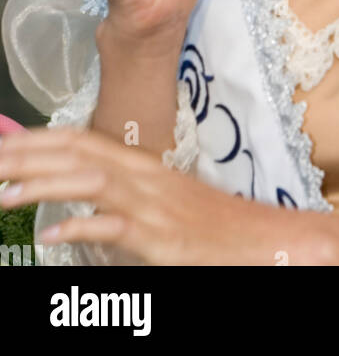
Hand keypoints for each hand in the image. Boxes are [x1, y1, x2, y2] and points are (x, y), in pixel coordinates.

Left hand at [0, 129, 338, 265]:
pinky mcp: (163, 238)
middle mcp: (145, 177)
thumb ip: (118, 202)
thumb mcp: (159, 208)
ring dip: (43, 185)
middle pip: (78, 154)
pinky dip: (84, 226)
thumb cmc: (209, 231)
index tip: (1, 145)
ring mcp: (154, 206)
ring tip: (2, 195)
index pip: (79, 141)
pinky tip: (54, 235)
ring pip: (91, 181)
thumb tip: (71, 210)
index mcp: (141, 165)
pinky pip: (118, 228)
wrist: (265, 243)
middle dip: (27, 156)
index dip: (37, 140)